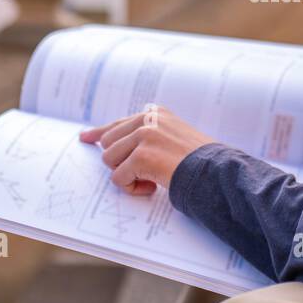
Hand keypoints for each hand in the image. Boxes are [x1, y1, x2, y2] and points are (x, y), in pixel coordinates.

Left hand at [79, 103, 217, 196]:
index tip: (86, 137)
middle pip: (108, 143)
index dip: (99, 133)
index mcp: (155, 113)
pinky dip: (133, 188)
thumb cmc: (197, 162)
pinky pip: (119, 178)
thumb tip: (108, 141)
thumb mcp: (172, 138)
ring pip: (110, 160)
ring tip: (151, 178)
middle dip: (121, 162)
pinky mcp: (142, 155)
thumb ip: (145, 136)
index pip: (118, 123)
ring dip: (127, 175)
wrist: (217, 173)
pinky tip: (154, 186)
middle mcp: (148, 119)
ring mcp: (145, 135)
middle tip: (144, 173)